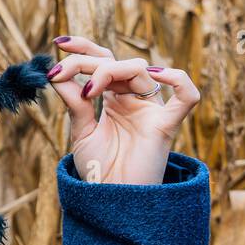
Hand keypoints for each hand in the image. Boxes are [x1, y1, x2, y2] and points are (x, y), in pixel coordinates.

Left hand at [45, 35, 200, 184]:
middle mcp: (134, 100)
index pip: (103, 61)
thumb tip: (58, 73)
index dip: (84, 48)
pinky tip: (154, 74)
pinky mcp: (165, 126)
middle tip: (60, 72)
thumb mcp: (80, 130)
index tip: (58, 42)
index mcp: (113, 100)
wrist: (111, 201)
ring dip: (109, 71)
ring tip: (89, 91)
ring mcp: (151, 111)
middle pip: (117, 62)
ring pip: (140, 70)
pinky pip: (186, 97)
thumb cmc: (98, 169)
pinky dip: (177, 79)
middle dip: (87, 60)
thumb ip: (74, 102)